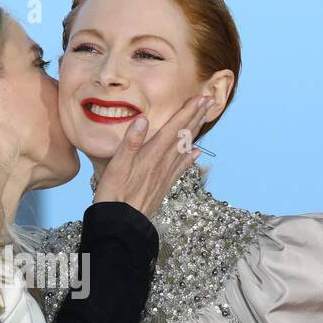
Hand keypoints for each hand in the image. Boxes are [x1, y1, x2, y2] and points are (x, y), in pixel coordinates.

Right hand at [92, 95, 210, 216]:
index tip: (200, 98)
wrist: (121, 224)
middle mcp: (163, 163)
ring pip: (185, 149)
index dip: (188, 112)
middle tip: (209, 101)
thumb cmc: (114, 195)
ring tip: (204, 119)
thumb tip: (143, 119)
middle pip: (184, 136)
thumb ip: (130, 141)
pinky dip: (190, 158)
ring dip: (195, 132)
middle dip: (196, 117)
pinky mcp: (163, 186)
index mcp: (152, 154)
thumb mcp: (116, 166)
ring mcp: (165, 175)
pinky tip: (195, 153)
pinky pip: (181, 168)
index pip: (175, 128)